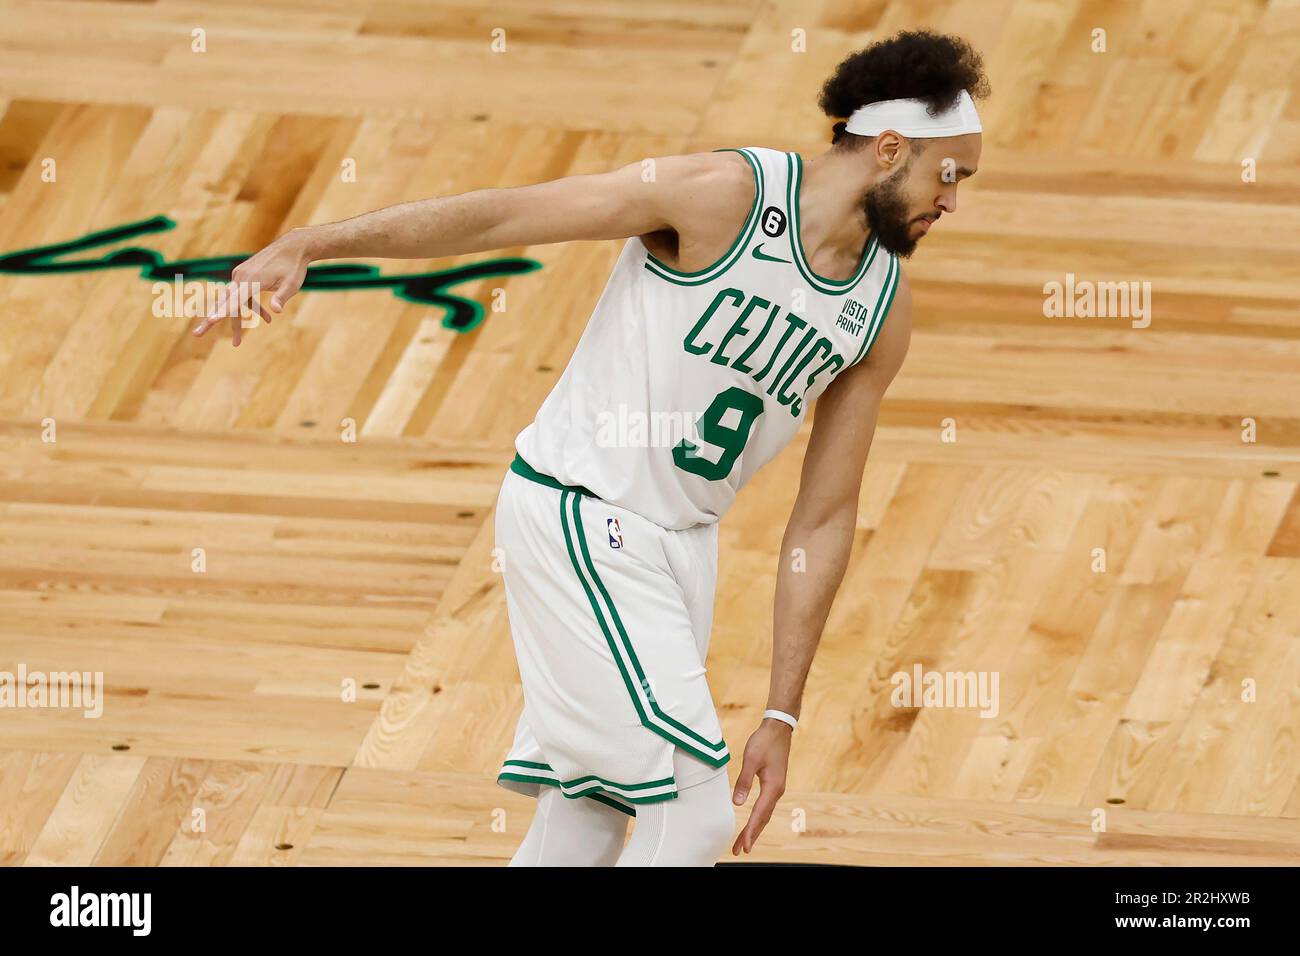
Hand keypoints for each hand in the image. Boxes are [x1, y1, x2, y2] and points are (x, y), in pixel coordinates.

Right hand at [192, 228, 312, 345]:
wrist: (292, 246)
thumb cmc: (294, 267)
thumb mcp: (292, 284)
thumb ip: (282, 297)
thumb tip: (277, 311)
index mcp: (252, 281)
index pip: (234, 300)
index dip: (222, 311)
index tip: (210, 320)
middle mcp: (242, 277)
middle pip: (224, 302)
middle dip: (212, 319)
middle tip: (196, 334)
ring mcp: (241, 275)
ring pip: (232, 301)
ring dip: (236, 321)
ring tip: (237, 343)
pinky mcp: (245, 275)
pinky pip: (243, 295)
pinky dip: (252, 307)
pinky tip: (267, 318)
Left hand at [730, 717, 790, 854]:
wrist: (779, 727)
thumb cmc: (764, 741)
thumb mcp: (751, 759)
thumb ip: (744, 782)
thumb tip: (737, 803)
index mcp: (772, 787)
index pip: (759, 815)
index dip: (750, 831)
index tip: (743, 846)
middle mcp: (777, 791)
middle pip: (763, 818)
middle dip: (751, 835)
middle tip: (739, 850)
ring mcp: (777, 788)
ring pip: (765, 813)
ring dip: (755, 828)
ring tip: (744, 841)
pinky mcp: (774, 784)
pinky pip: (766, 806)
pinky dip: (758, 817)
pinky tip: (753, 822)